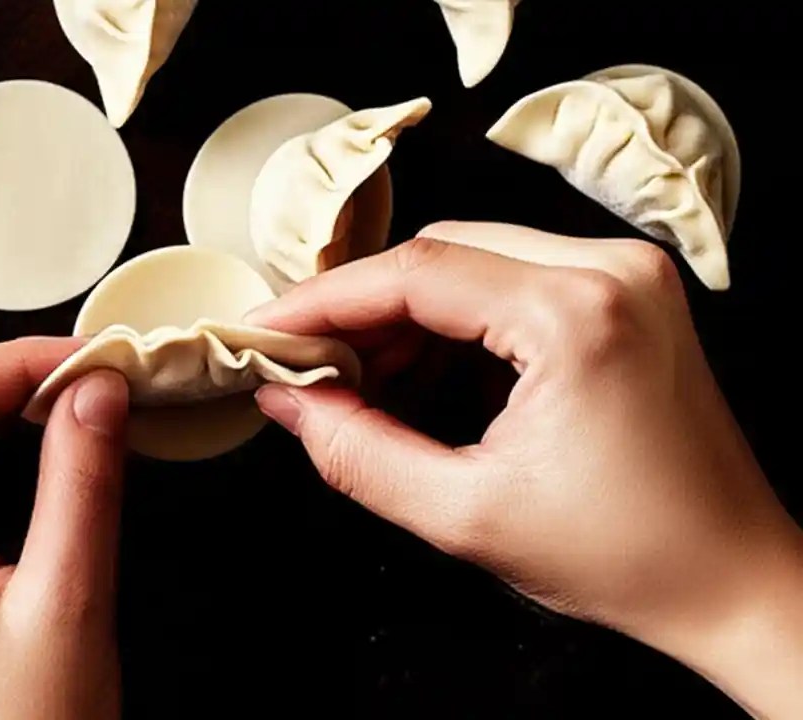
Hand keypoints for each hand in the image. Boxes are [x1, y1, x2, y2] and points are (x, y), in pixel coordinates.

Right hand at [247, 222, 802, 718]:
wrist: (732, 579)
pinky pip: (510, 281)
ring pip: (472, 260)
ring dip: (405, 315)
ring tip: (361, 382)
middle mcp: (610, 271)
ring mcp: (625, 276)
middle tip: (307, 363)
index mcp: (577, 315)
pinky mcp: (624, 296)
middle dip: (361, 307)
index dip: (325, 299)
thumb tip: (290, 402)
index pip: (416, 272)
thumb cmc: (628, 556)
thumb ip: (358, 452)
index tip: (269, 329)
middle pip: (441, 253)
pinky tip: (419, 375)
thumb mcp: (465, 515)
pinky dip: (453, 322)